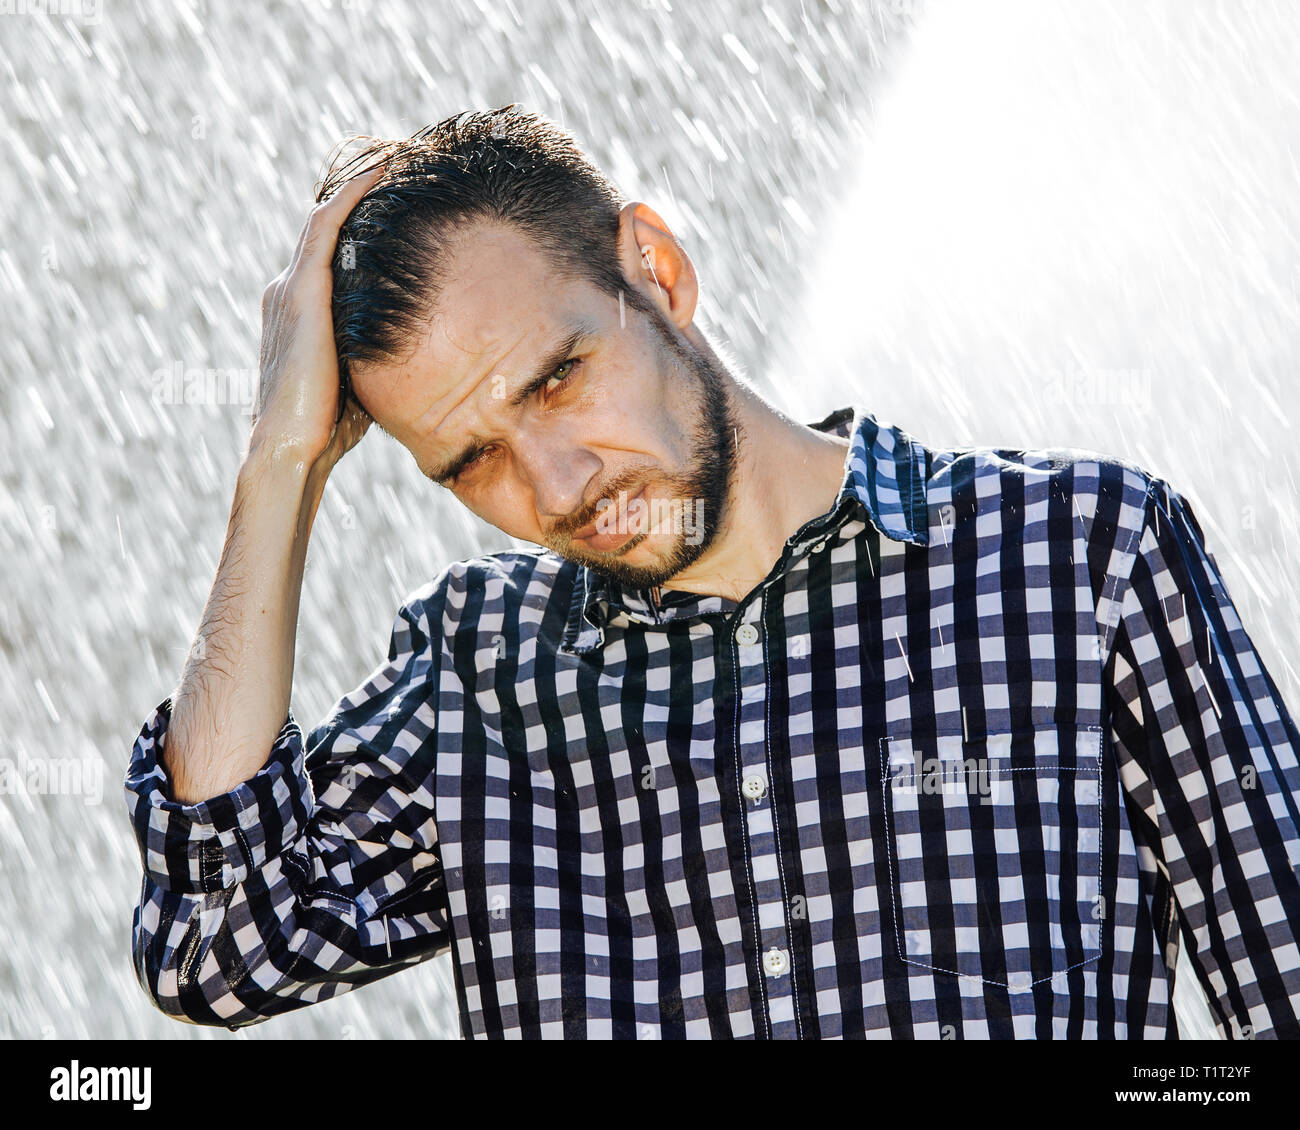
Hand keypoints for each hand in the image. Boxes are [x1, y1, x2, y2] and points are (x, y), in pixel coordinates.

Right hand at [250, 165, 383, 469]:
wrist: (291, 449)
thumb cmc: (329, 429)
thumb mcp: (357, 379)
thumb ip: (374, 353)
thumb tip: (423, 353)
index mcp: (298, 311)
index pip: (331, 254)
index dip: (358, 223)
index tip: (394, 199)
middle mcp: (288, 291)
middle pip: (326, 226)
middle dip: (360, 192)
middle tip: (399, 161)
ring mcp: (291, 288)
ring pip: (326, 217)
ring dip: (358, 181)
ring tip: (393, 153)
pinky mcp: (303, 292)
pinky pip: (327, 226)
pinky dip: (352, 194)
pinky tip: (380, 170)